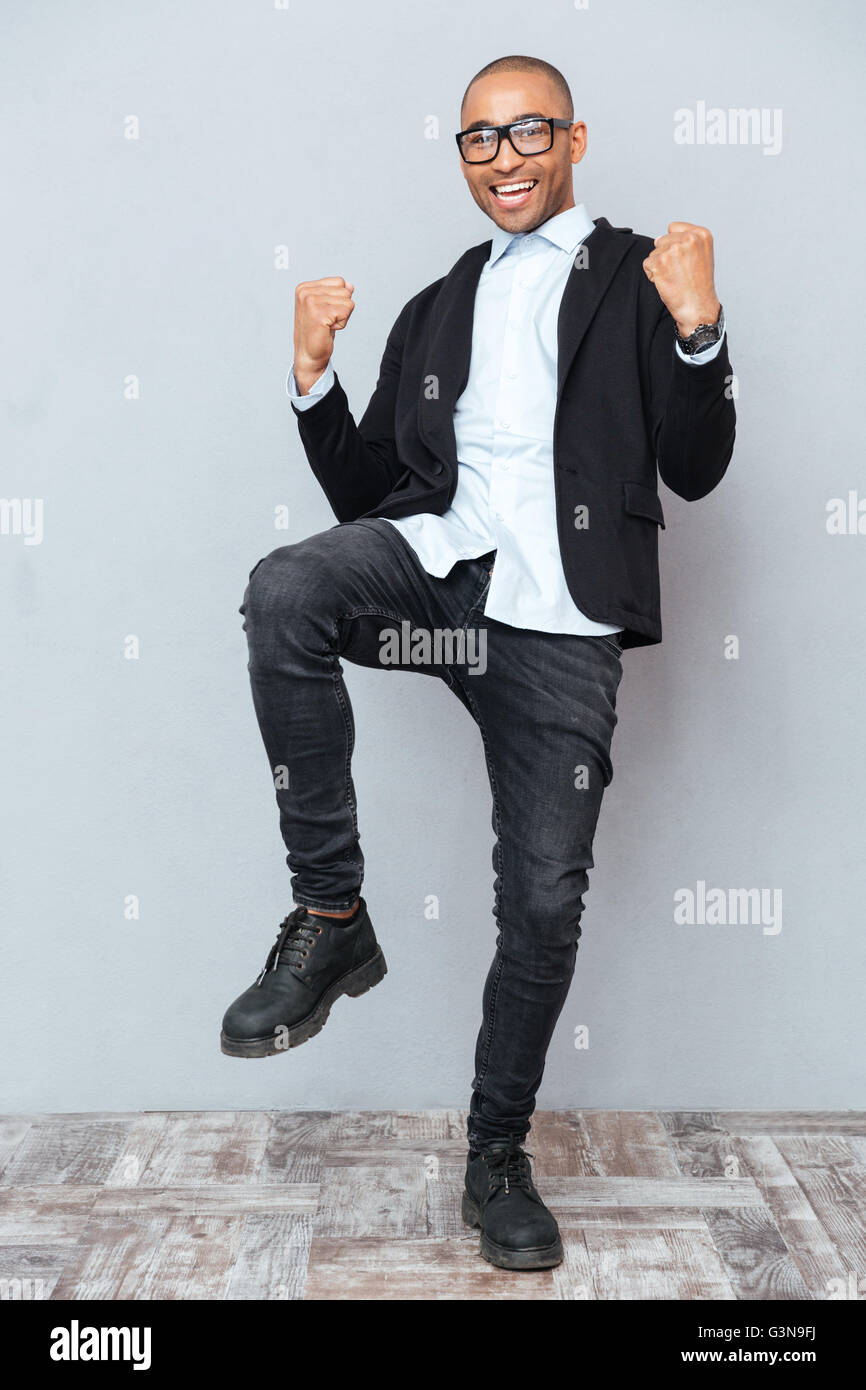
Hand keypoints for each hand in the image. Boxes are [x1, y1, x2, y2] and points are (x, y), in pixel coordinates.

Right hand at [293, 276, 355, 391]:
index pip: (339, 281)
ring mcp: (311, 302)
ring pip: (348, 301)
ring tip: (327, 325)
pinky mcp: (319, 314)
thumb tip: (350, 285)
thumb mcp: (327, 308)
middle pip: (345, 290)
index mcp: (305, 288)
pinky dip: (342, 323)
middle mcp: (306, 292)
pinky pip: (346, 311)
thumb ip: (337, 294)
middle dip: (342, 308)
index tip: (326, 313)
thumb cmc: (317, 333)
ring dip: (342, 317)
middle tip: (327, 321)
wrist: (308, 355)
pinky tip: (328, 329)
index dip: (339, 299)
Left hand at [642, 223, 720, 337]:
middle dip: (666, 256)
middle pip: (661, 240)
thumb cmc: (698, 286)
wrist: (697, 307)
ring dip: (659, 266)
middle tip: (679, 272)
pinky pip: (647, 264)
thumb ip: (686, 241)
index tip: (684, 260)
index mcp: (702, 234)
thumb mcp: (702, 255)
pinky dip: (653, 275)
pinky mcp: (661, 261)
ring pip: (654, 252)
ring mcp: (674, 249)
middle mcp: (689, 239)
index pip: (673, 227)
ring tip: (674, 277)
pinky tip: (667, 282)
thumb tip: (658, 238)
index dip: (673, 244)